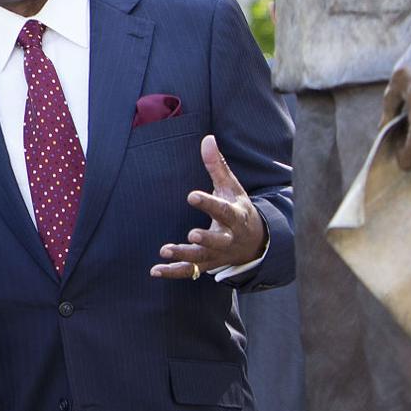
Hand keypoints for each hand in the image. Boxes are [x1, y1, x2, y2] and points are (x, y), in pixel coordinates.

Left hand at [151, 135, 265, 278]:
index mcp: (236, 216)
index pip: (223, 210)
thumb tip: (207, 139)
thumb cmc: (238, 208)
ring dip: (184, 256)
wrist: (255, 242)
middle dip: (206, 239)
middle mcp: (228, 238)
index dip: (208, 204)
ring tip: (165, 251)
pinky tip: (155, 270)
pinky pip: (190, 271)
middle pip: (218, 240)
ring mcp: (218, 254)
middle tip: (192, 234)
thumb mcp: (231, 187)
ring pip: (202, 257)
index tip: (191, 196)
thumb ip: (217, 165)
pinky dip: (173, 272)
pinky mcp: (207, 264)